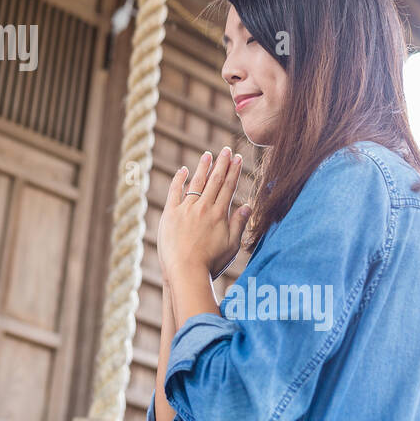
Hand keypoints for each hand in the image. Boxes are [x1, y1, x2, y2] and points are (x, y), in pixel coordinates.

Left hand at [157, 147, 250, 285]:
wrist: (186, 270)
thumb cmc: (210, 262)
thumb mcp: (231, 245)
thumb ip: (239, 224)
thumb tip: (248, 206)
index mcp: (219, 214)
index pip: (228, 187)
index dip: (233, 171)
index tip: (237, 158)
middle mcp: (204, 207)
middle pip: (215, 181)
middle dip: (222, 164)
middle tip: (227, 150)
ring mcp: (186, 209)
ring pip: (197, 183)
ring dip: (203, 167)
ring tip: (208, 154)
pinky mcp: (170, 213)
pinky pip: (175, 191)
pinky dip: (179, 180)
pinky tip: (183, 170)